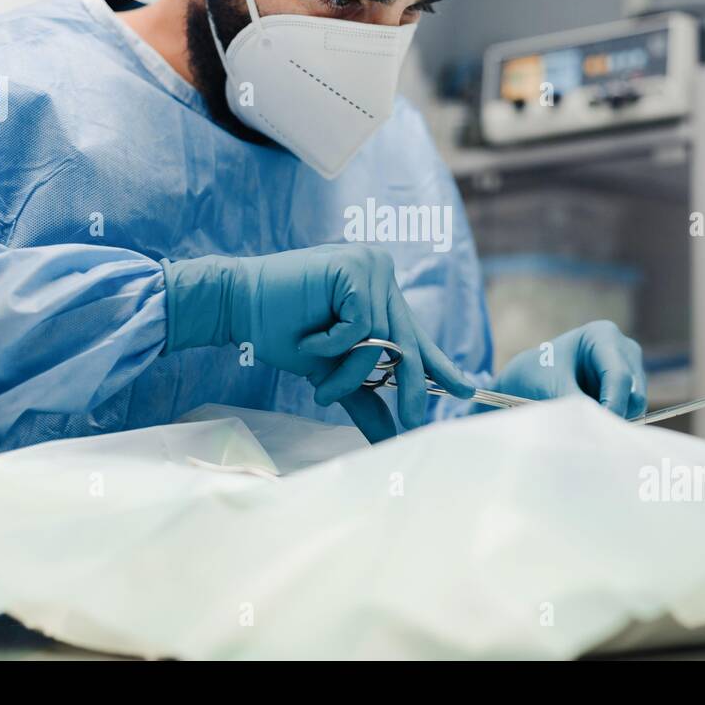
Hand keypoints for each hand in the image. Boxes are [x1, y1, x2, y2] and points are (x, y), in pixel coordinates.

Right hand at [164, 245, 472, 442]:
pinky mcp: (357, 268)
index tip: (464, 389)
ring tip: (316, 376)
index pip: (414, 335)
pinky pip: (361, 327)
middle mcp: (382, 275)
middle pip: (406, 342)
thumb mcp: (332, 373)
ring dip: (347, 372)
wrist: (239, 308)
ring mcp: (372, 267)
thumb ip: (364, 397)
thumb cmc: (282, 333)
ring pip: (383, 342)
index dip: (438, 365)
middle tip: (414, 422)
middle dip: (407, 387)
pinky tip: (306, 337)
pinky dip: (332, 344)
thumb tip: (393, 436)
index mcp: (379, 293)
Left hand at [490, 320, 645, 417]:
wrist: (528, 380)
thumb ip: (575, 405)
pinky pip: (629, 413)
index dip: (612, 406)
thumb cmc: (536, 375)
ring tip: (583, 425)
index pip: (619, 376)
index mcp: (603, 336)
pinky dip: (610, 421)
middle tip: (591, 435)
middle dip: (614, 415)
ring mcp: (630, 369)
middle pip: (634, 393)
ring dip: (612, 420)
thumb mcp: (552, 387)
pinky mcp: (627, 390)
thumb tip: (593, 429)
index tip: (598, 431)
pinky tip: (589, 422)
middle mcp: (623, 350)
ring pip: (634, 407)